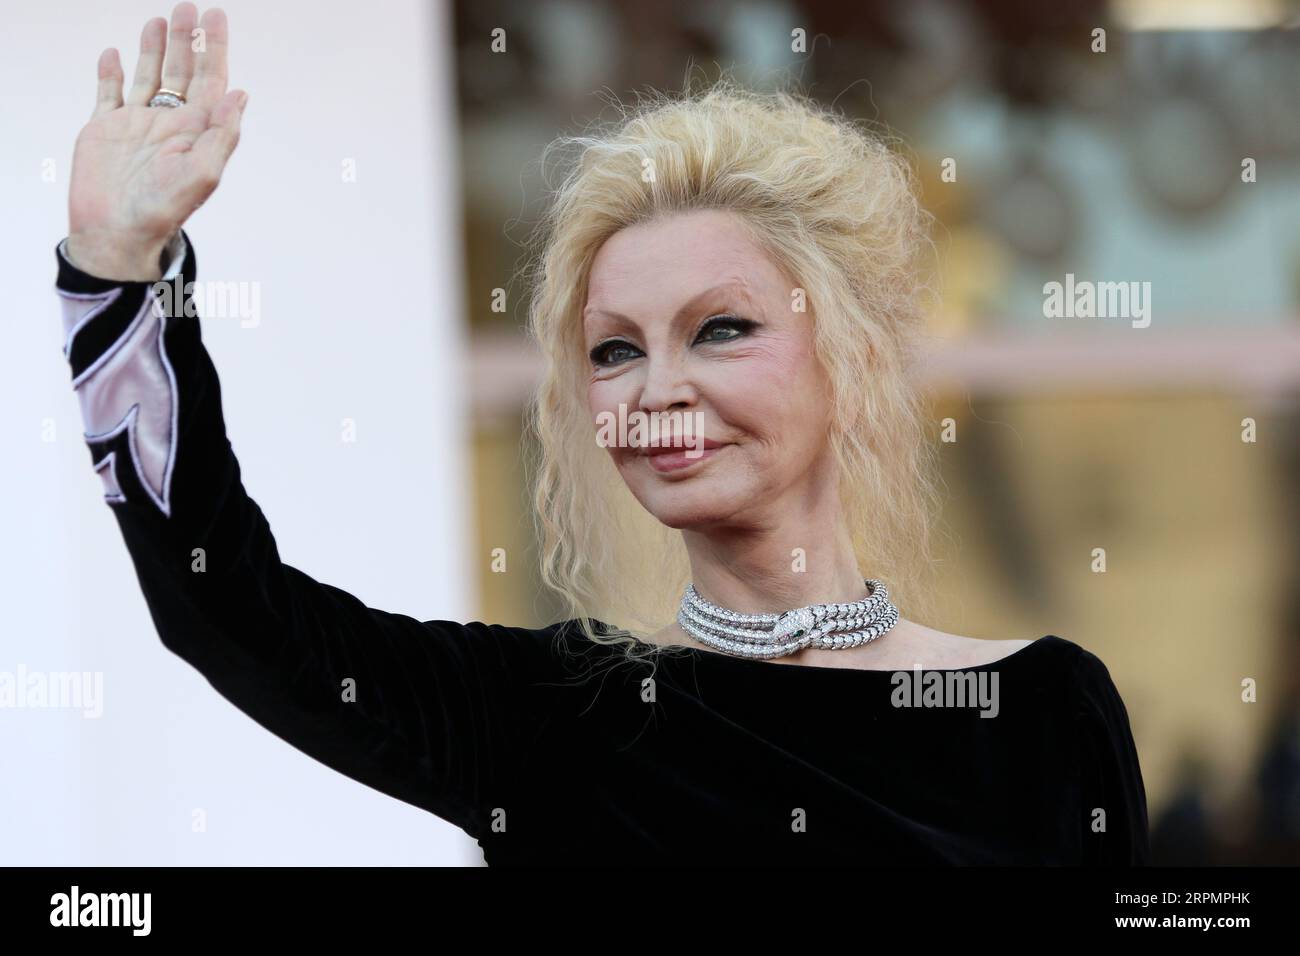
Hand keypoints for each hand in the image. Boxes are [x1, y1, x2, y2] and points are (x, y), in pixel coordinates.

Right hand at [66, 3, 245, 279]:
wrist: (117, 232)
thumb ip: (223, 134)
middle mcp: (169, 123)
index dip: (215, 48)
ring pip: (148, 76)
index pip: (211, 80)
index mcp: (195, 130)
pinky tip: (114, 53)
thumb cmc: (163, 209)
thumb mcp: (202, 174)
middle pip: (181, 71)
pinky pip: (109, 94)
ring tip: (159, 20)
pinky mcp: (105, 130)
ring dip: (153, 48)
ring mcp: (136, 125)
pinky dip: (110, 73)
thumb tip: (242, 94)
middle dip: (186, 39)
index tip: (216, 16)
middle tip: (188, 6)